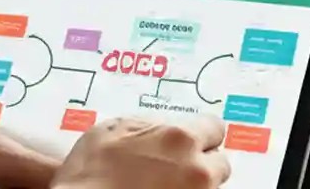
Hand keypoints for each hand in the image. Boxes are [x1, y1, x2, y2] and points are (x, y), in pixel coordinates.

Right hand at [53, 116, 232, 188]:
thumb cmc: (90, 174)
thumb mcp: (112, 130)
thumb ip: (146, 126)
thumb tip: (159, 129)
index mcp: (179, 139)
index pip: (214, 128)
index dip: (202, 133)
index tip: (195, 139)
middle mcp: (195, 171)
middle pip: (219, 164)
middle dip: (202, 164)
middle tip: (177, 168)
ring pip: (209, 188)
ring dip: (194, 185)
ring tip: (164, 185)